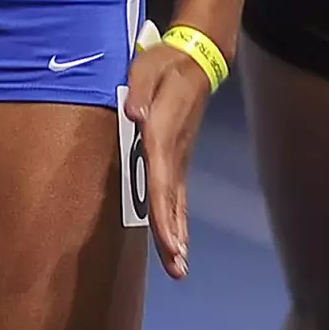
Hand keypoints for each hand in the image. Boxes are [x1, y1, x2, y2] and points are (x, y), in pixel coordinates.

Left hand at [123, 38, 216, 279]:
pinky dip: (178, 222)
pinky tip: (178, 245)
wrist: (196, 60)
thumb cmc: (164, 65)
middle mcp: (174, 152)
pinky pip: (178, 197)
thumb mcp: (145, 69)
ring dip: (178, 235)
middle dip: (172, 234)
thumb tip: (132, 114)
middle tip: (176, 267)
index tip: (167, 239)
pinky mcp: (179, 160)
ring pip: (177, 203)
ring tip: (179, 269)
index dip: (161, 210)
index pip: (160, 178)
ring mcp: (180, 158)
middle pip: (172, 200)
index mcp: (163, 134)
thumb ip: (137, 91)